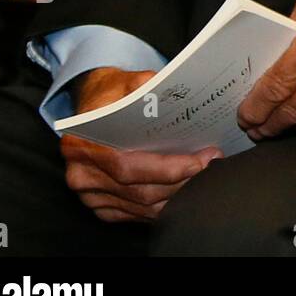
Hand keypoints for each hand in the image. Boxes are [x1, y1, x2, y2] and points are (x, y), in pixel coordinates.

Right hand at [60, 67, 221, 222]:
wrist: (93, 109)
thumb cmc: (111, 95)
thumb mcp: (126, 81)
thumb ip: (146, 84)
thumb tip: (171, 92)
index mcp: (83, 145)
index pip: (129, 166)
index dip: (167, 169)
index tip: (200, 161)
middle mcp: (83, 175)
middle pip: (139, 191)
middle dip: (181, 181)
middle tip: (212, 165)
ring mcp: (90, 195)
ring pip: (142, 207)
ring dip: (176, 195)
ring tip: (204, 176)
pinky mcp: (101, 206)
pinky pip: (136, 213)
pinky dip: (163, 204)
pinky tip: (183, 188)